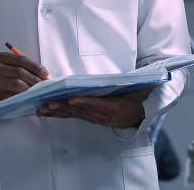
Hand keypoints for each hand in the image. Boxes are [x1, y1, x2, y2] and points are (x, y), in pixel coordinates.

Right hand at [0, 52, 49, 100]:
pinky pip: (14, 95)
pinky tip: (30, 95)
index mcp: (1, 57)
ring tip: (39, 89)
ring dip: (31, 87)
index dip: (35, 66)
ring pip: (17, 83)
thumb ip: (27, 67)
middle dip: (34, 78)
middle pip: (19, 72)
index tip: (45, 73)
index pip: (21, 59)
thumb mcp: (13, 66)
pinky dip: (25, 95)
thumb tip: (45, 74)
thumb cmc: (6, 76)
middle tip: (44, 83)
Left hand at [37, 87, 154, 127]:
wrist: (138, 117)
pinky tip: (47, 112)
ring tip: (42, 109)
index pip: (98, 104)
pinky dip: (59, 114)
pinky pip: (72, 116)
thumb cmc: (138, 100)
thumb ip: (144, 84)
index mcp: (115, 108)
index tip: (73, 99)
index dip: (85, 102)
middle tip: (48, 104)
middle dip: (63, 108)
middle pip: (81, 111)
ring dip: (57, 112)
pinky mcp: (89, 118)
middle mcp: (102, 116)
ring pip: (74, 115)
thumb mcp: (143, 91)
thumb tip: (152, 75)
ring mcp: (95, 118)